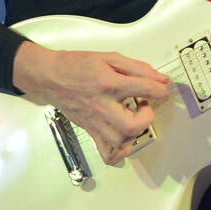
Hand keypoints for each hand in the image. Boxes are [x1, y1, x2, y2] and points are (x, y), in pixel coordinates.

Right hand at [12, 42, 170, 164]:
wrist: (49, 76)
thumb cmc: (75, 66)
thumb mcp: (109, 58)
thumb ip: (137, 68)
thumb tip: (159, 78)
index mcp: (108, 84)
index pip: (144, 89)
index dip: (160, 88)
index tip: (161, 88)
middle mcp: (102, 106)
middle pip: (132, 125)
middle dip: (147, 117)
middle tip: (144, 106)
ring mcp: (95, 121)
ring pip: (120, 141)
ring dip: (134, 131)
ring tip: (133, 118)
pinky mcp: (90, 130)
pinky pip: (106, 152)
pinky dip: (119, 151)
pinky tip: (124, 141)